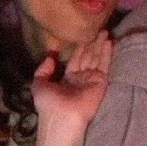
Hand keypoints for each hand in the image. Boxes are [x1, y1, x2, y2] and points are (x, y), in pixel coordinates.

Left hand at [32, 30, 112, 145]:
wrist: (61, 117)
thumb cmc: (48, 103)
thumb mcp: (38, 84)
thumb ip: (43, 69)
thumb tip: (51, 56)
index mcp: (67, 79)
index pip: (75, 60)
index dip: (78, 48)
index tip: (81, 35)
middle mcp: (81, 79)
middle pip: (87, 57)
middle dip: (91, 44)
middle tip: (96, 28)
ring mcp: (91, 80)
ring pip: (96, 59)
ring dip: (100, 45)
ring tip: (104, 30)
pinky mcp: (101, 82)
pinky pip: (104, 65)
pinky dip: (106, 53)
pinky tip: (108, 41)